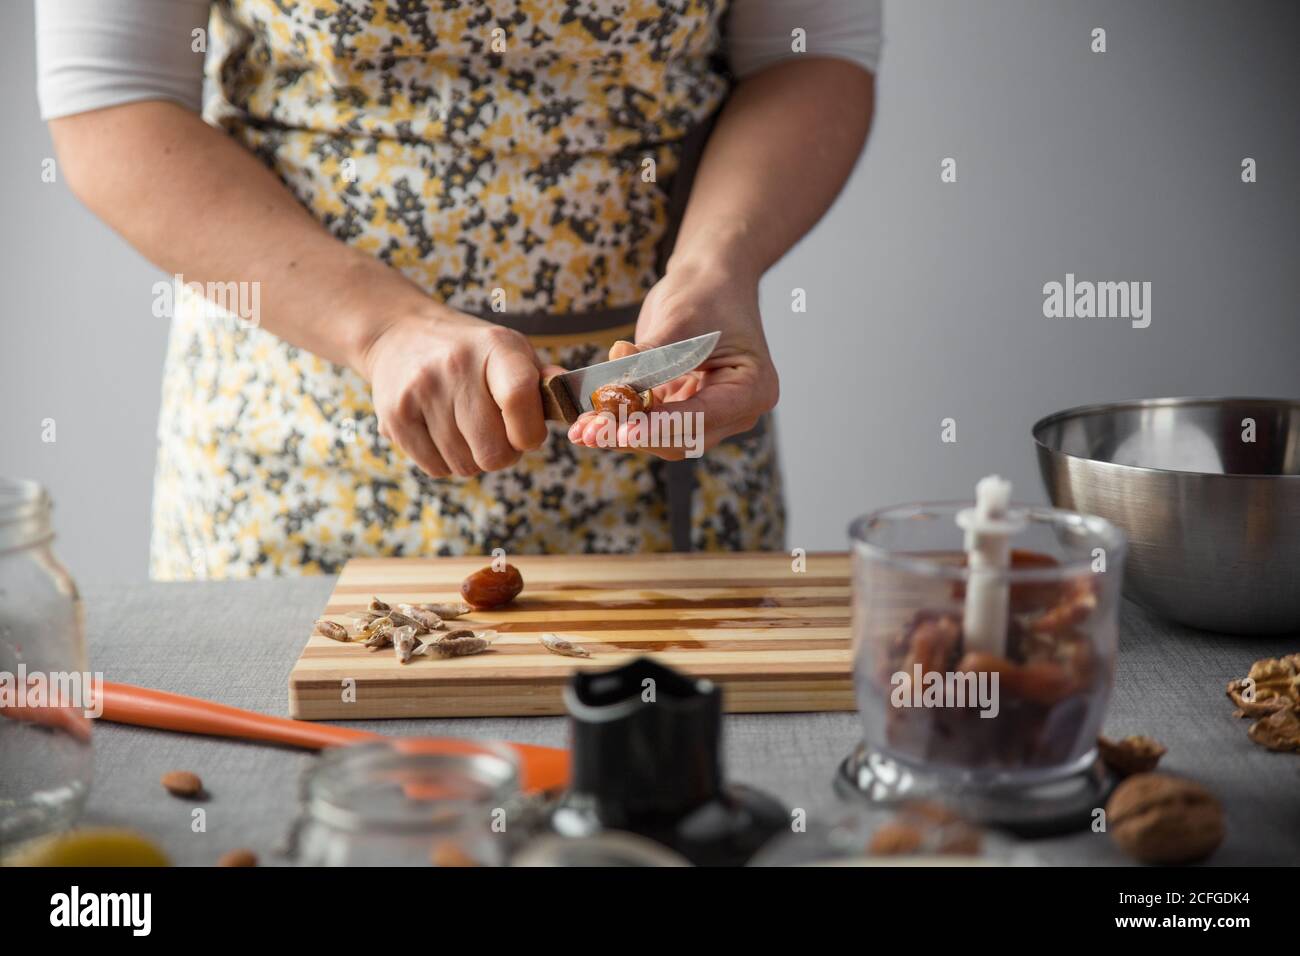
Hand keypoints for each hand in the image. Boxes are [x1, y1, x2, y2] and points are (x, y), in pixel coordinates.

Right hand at [363, 307, 557, 477]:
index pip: (518, 398)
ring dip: (473, 458)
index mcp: (496, 347)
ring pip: (464, 465)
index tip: (528, 435)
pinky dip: (445, 461)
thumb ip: (543, 381)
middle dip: (503, 454)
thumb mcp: (509, 350)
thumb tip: (571, 405)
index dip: (529, 432)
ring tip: (467, 428)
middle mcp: (455, 366)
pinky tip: (443, 432)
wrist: (399, 333)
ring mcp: (421, 392)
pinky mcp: (394, 416)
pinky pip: (435, 468)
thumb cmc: (471, 351)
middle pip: (493, 451)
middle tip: (497, 433)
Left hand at [567, 257, 778, 458]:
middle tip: (589, 432)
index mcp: (752, 387)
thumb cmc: (705, 293)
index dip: (660, 426)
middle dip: (632, 435)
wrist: (710, 280)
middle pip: (681, 437)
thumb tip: (614, 373)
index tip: (624, 429)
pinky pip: (651, 425)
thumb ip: (649, 354)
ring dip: (620, 433)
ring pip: (662, 438)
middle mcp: (737, 411)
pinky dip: (621, 422)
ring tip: (581, 429)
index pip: (702, 417)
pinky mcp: (683, 411)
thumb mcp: (679, 319)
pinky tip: (588, 422)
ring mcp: (711, 415)